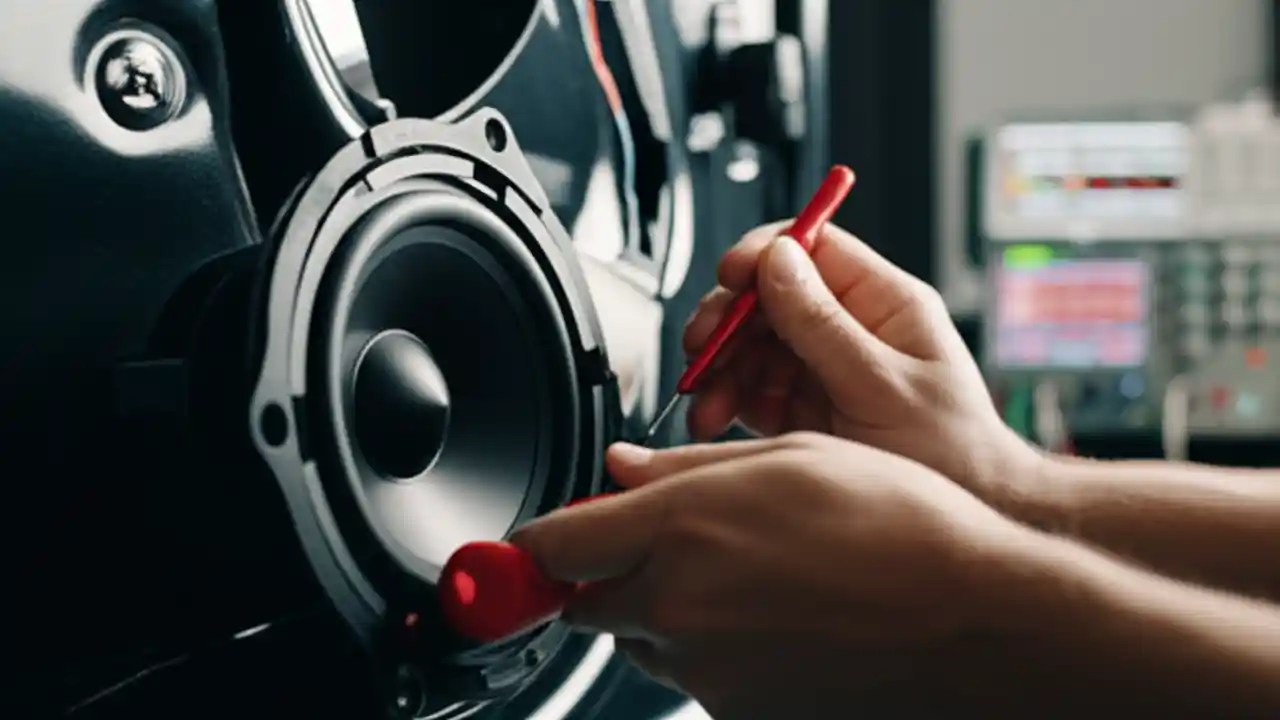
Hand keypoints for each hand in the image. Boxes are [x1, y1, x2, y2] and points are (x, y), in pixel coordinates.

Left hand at [511, 433, 1022, 717]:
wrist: (972, 620)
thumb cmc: (897, 527)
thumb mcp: (788, 459)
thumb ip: (682, 471)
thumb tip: (620, 472)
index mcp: (681, 529)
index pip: (553, 546)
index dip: (537, 544)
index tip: (532, 546)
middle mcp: (679, 606)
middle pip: (588, 602)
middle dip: (606, 574)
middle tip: (663, 546)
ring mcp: (707, 670)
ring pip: (643, 639)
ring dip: (663, 610)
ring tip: (744, 576)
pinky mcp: (737, 712)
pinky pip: (694, 677)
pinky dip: (712, 649)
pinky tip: (774, 617)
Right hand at [683, 221, 1039, 505]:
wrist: (960, 521)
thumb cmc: (951, 455)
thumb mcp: (881, 386)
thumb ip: (824, 325)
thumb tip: (777, 258)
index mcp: (885, 304)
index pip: (814, 246)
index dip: (763, 254)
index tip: (729, 277)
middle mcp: (851, 328)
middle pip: (769, 295)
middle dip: (727, 320)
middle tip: (701, 350)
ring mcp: (824, 367)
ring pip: (751, 343)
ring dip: (719, 369)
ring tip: (708, 407)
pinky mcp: (804, 406)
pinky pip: (751, 388)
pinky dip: (726, 401)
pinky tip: (716, 421)